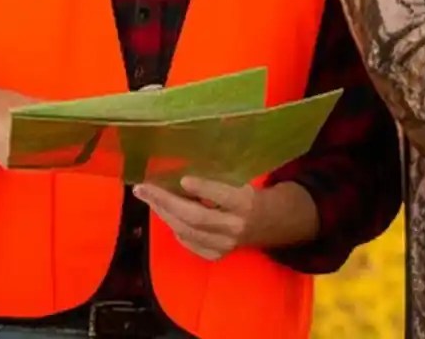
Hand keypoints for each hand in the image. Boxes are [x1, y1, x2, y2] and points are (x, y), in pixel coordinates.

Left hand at [133, 176, 256, 260]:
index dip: (203, 188)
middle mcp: (235, 227)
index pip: (222, 196)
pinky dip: (176, 229)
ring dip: (164, 214)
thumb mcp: (246, 181)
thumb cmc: (259, 194)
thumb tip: (184, 171)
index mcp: (246, 204)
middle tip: (143, 188)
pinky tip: (166, 216)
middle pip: (196, 217)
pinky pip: (190, 243)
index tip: (183, 179)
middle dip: (166, 202)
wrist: (281, 223)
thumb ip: (220, 179)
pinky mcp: (219, 254)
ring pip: (188, 232)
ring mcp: (226, 245)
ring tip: (149, 198)